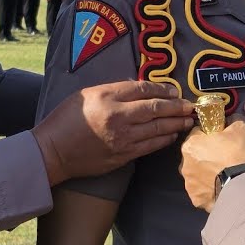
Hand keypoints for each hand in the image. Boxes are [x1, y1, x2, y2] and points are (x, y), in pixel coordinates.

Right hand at [33, 81, 193, 184]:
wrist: (53, 151)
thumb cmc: (66, 119)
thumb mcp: (87, 94)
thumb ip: (114, 90)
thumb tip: (139, 89)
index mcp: (107, 97)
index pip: (143, 89)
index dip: (162, 88)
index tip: (173, 89)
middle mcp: (118, 117)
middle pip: (156, 108)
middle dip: (177, 106)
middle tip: (191, 105)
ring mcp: (122, 138)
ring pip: (157, 129)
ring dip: (176, 124)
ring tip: (187, 120)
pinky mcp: (123, 156)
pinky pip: (150, 146)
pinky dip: (164, 139)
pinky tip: (172, 135)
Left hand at [179, 115, 244, 212]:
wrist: (243, 187)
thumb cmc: (239, 154)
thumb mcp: (241, 128)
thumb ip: (233, 120)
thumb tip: (232, 119)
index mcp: (190, 144)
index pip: (199, 132)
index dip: (213, 133)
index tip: (224, 138)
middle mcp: (184, 164)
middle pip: (196, 154)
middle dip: (208, 154)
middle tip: (227, 157)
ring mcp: (189, 184)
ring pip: (198, 173)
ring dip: (208, 172)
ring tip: (226, 174)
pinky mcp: (197, 200)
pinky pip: (203, 190)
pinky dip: (211, 189)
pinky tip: (223, 187)